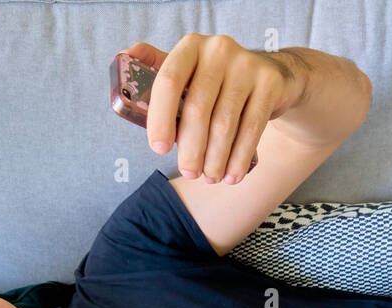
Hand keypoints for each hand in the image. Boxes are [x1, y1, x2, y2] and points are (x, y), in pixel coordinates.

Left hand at [121, 34, 293, 185]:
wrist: (269, 77)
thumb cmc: (216, 83)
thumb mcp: (188, 72)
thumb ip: (158, 70)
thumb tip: (123, 57)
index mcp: (190, 47)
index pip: (168, 81)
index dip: (160, 118)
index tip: (158, 149)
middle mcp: (218, 49)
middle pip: (197, 109)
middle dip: (190, 149)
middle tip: (189, 173)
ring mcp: (246, 64)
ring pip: (224, 123)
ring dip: (215, 159)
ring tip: (210, 177)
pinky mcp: (269, 83)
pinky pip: (251, 128)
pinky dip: (239, 158)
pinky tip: (232, 175)